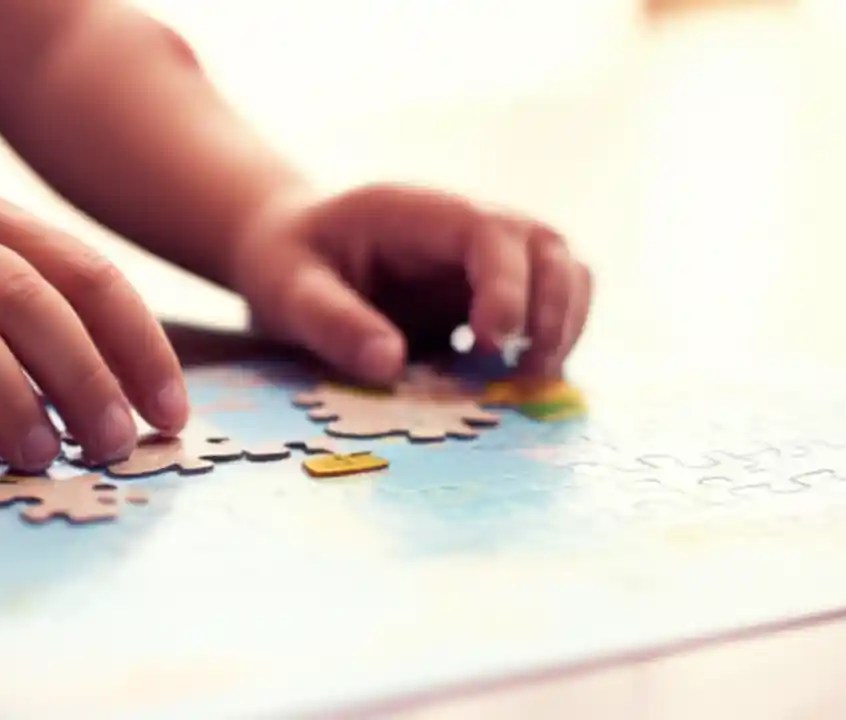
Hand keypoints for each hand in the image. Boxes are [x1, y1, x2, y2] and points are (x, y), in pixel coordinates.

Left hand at [232, 184, 591, 383]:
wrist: (286, 251)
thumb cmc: (284, 263)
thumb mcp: (286, 292)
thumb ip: (331, 322)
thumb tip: (390, 364)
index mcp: (415, 212)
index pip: (489, 231)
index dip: (506, 285)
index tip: (490, 342)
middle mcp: (462, 227)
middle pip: (546, 246)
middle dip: (553, 308)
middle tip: (528, 373)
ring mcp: (479, 261)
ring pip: (561, 273)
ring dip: (561, 326)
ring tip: (530, 382)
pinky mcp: (483, 295)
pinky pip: (540, 309)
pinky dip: (544, 344)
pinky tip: (514, 384)